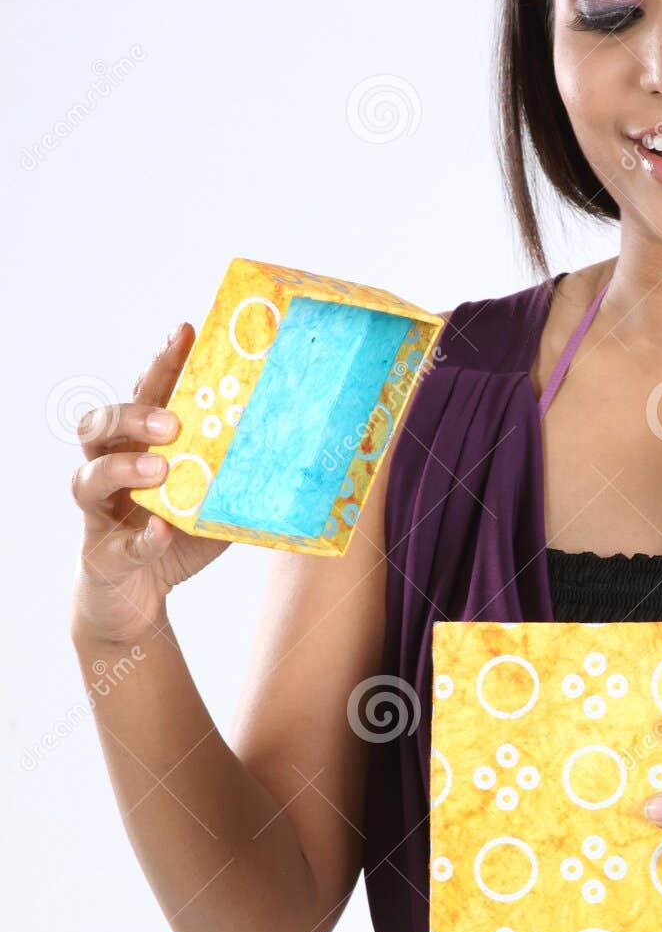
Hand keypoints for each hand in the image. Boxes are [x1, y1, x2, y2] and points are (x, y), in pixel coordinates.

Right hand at [69, 322, 230, 645]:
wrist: (135, 599)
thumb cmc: (174, 536)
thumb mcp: (213, 500)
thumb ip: (239, 475)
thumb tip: (303, 449)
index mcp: (140, 447)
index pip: (144, 394)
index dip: (161, 363)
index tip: (185, 332)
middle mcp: (110, 470)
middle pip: (100, 425)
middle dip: (133, 415)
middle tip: (172, 422)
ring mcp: (100, 513)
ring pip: (88, 477)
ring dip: (122, 469)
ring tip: (159, 471)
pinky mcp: (102, 555)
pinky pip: (118, 545)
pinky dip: (140, 540)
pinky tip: (161, 533)